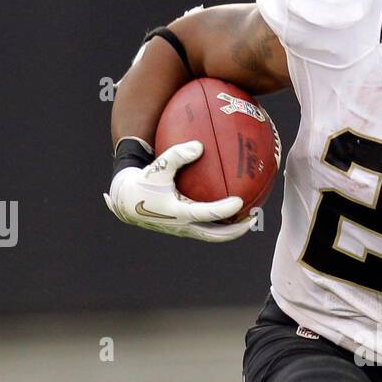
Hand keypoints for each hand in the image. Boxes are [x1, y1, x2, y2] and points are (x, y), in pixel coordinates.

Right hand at [103, 140, 255, 241]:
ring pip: (214, 236)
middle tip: (255, 217)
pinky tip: (230, 210)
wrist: (127, 203)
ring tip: (248, 218)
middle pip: (217, 235)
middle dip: (238, 229)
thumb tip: (200, 145)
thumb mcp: (157, 166)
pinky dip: (221, 223)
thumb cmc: (143, 182)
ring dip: (232, 230)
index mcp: (179, 213)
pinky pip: (207, 229)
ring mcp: (185, 230)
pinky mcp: (184, 228)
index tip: (240, 201)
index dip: (225, 209)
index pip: (207, 214)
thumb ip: (177, 154)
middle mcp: (184, 226)